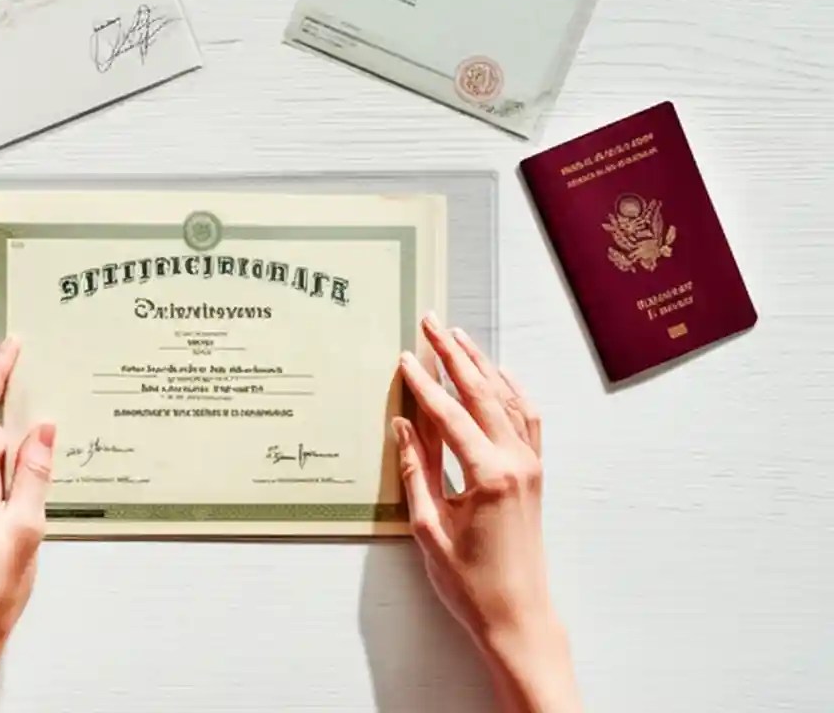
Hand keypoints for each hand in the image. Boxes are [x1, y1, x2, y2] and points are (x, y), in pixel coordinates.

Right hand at [395, 314, 580, 712]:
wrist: (518, 615)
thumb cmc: (470, 583)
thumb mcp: (429, 528)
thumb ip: (416, 470)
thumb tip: (403, 425)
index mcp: (488, 475)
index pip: (449, 415)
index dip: (423, 384)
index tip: (404, 357)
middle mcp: (516, 462)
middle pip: (481, 394)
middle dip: (453, 356)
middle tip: (431, 323)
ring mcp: (530, 466)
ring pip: (507, 400)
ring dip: (482, 366)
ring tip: (458, 337)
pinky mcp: (535, 475)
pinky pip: (527, 420)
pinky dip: (511, 391)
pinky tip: (498, 375)